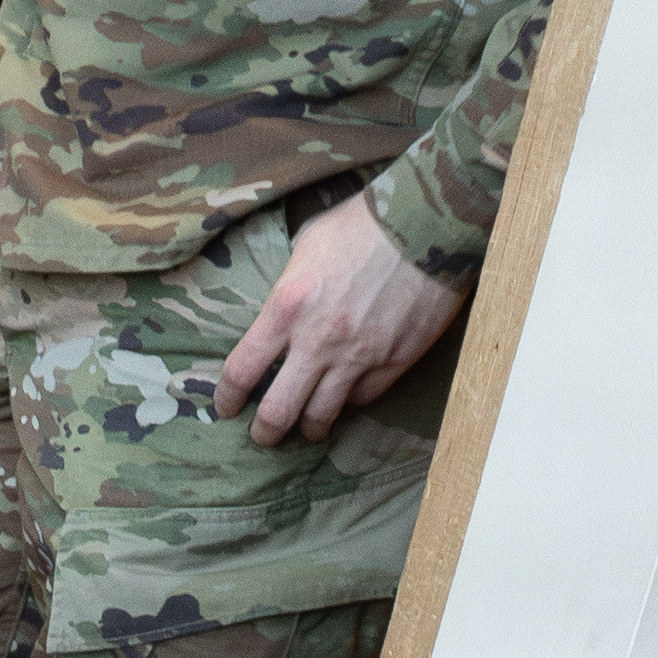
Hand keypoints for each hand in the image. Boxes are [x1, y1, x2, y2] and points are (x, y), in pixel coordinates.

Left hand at [214, 190, 466, 445]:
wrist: (430, 222)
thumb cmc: (364, 223)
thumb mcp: (307, 246)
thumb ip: (288, 287)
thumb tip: (280, 311)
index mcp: (286, 308)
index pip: (241, 371)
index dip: (227, 398)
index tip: (226, 408)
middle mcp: (317, 341)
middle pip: (277, 411)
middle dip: (263, 432)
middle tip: (262, 436)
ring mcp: (358, 355)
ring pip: (321, 416)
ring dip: (308, 429)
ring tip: (305, 430)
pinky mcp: (395, 360)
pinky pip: (363, 398)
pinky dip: (350, 403)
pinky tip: (345, 399)